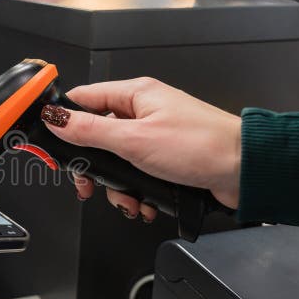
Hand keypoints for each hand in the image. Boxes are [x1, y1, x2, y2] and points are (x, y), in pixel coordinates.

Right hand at [42, 77, 241, 221]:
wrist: (247, 171)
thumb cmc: (201, 146)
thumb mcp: (134, 140)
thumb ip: (91, 131)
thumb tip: (56, 119)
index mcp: (135, 95)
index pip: (84, 99)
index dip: (63, 120)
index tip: (52, 144)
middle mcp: (144, 112)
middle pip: (97, 135)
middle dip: (93, 166)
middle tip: (88, 184)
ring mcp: (155, 136)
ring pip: (117, 161)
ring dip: (118, 186)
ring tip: (128, 199)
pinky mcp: (166, 159)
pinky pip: (137, 175)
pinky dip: (137, 192)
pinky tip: (144, 203)